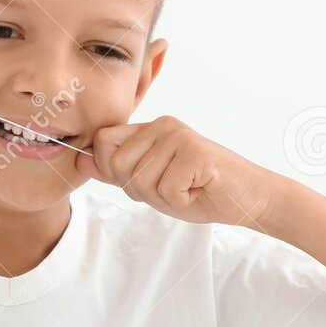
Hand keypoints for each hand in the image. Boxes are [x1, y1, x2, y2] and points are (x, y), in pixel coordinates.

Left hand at [79, 115, 278, 227]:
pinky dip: (181, 201)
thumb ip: (116, 172)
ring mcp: (178, 136)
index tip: (144, 180)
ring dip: (164, 198)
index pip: (103, 142)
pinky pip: (166, 189)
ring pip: (141, 180)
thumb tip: (79, 162)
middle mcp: (162, 125)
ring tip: (188, 188)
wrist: (246, 198)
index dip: (113, 170)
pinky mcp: (194, 152)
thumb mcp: (151, 185)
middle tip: (173, 187)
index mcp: (149, 129)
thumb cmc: (200, 191)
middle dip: (142, 190)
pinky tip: (199, 190)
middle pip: (119, 165)